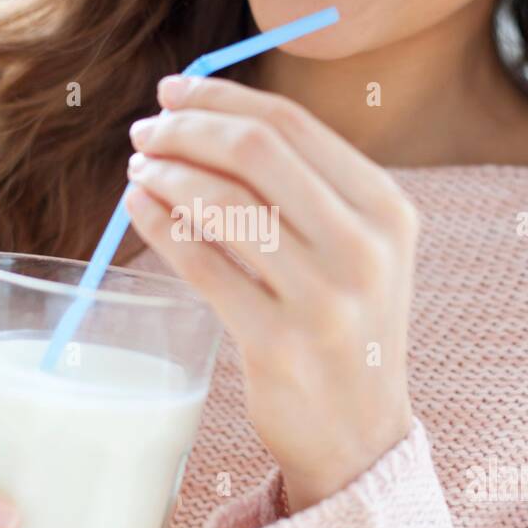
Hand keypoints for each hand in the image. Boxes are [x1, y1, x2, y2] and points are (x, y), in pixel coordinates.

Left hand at [125, 74, 418, 511]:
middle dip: (186, 130)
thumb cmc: (343, 326)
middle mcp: (363, 247)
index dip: (221, 98)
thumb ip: (301, 186)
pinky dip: (161, 225)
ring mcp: (324, 298)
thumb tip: (202, 118)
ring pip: (223, 203)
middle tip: (145, 132)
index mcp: (387, 209)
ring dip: (167, 176)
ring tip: (140, 171)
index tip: (174, 92)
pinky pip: (202, 264)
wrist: (360, 436)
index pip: (291, 124)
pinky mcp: (277, 343)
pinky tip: (140, 208)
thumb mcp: (355, 249)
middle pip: (255, 151)